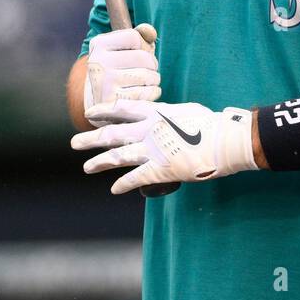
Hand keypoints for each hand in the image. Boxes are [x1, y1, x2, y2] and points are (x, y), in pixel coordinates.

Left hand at [72, 99, 257, 194]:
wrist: (225, 140)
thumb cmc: (210, 123)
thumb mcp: (185, 110)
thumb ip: (168, 114)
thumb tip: (163, 115)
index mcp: (155, 112)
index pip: (121, 109)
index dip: (102, 111)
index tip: (89, 114)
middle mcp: (148, 129)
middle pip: (111, 134)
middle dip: (90, 139)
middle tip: (73, 143)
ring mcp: (152, 150)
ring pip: (117, 156)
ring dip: (99, 163)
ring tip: (86, 167)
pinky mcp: (161, 169)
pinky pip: (136, 178)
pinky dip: (123, 185)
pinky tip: (114, 190)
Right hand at [84, 24, 159, 114]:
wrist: (99, 101)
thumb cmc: (118, 70)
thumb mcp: (124, 48)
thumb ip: (140, 35)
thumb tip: (151, 33)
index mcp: (98, 43)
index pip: (133, 37)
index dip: (143, 45)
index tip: (139, 53)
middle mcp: (98, 61)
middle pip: (143, 57)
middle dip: (152, 64)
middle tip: (148, 70)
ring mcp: (104, 82)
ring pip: (147, 76)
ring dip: (154, 79)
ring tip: (147, 82)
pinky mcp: (113, 102)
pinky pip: (146, 93)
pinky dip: (153, 92)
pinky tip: (145, 93)